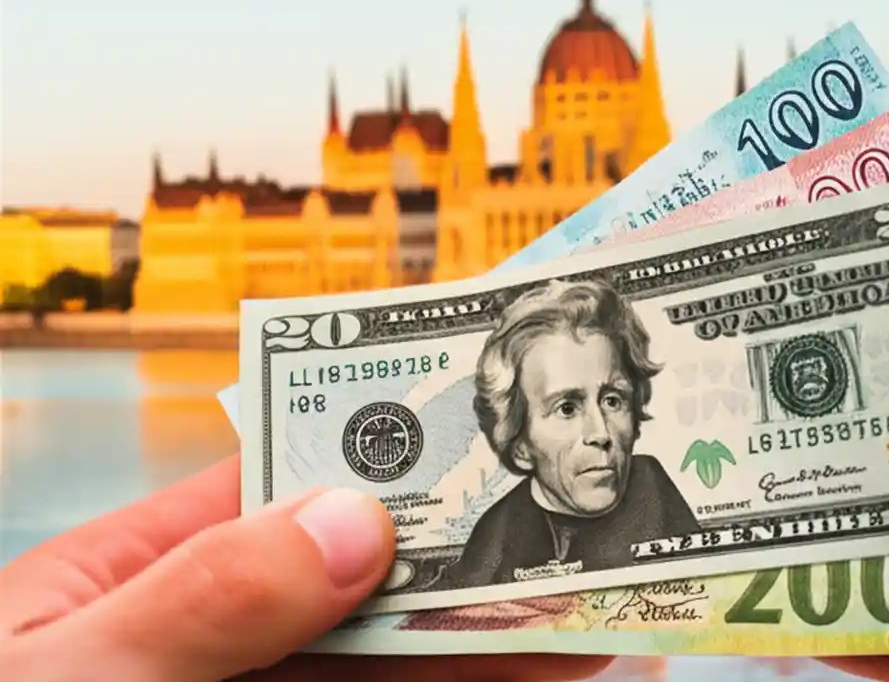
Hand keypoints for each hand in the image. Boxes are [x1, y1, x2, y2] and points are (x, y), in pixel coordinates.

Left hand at [0, 454, 612, 680]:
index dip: (381, 462)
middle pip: (362, 593)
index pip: (276, 495)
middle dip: (469, 567)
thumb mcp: (71, 677)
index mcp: (132, 584)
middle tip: (579, 546)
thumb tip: (350, 518)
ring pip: (392, 669)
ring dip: (496, 646)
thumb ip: (203, 601)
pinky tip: (542, 679)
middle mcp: (209, 650)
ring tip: (599, 626)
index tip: (480, 447)